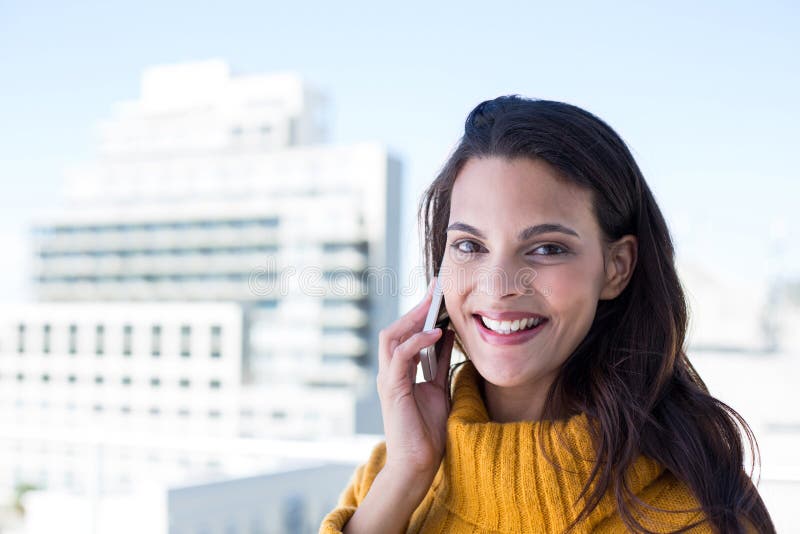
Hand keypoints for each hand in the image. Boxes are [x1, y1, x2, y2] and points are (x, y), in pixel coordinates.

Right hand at [376, 277, 455, 477]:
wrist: (418, 464)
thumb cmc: (427, 430)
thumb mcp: (438, 387)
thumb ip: (440, 363)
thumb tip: (449, 337)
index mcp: (399, 371)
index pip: (405, 333)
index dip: (420, 313)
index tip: (438, 293)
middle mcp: (390, 372)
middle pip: (396, 329)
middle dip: (416, 308)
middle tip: (436, 289)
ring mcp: (388, 380)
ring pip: (392, 337)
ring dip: (413, 318)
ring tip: (434, 304)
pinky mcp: (392, 390)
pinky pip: (401, 357)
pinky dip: (417, 342)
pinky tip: (436, 333)